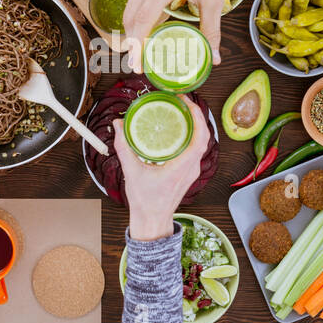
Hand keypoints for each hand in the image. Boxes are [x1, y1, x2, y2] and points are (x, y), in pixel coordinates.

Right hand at [115, 96, 209, 240]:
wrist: (152, 221)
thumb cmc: (146, 202)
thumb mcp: (132, 172)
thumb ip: (123, 147)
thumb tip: (118, 125)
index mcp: (182, 168)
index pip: (200, 137)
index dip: (198, 117)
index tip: (188, 103)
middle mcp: (191, 168)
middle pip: (203, 136)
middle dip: (196, 115)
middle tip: (182, 101)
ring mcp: (192, 171)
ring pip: (201, 142)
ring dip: (195, 124)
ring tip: (181, 110)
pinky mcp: (188, 172)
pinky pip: (195, 149)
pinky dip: (190, 135)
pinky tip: (179, 129)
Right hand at [122, 0, 238, 71]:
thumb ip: (211, 30)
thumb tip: (214, 57)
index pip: (142, 22)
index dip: (137, 46)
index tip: (138, 65)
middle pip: (129, 19)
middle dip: (131, 43)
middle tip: (139, 65)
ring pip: (129, 10)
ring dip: (132, 32)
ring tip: (140, 52)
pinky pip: (134, 1)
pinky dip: (136, 19)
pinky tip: (146, 31)